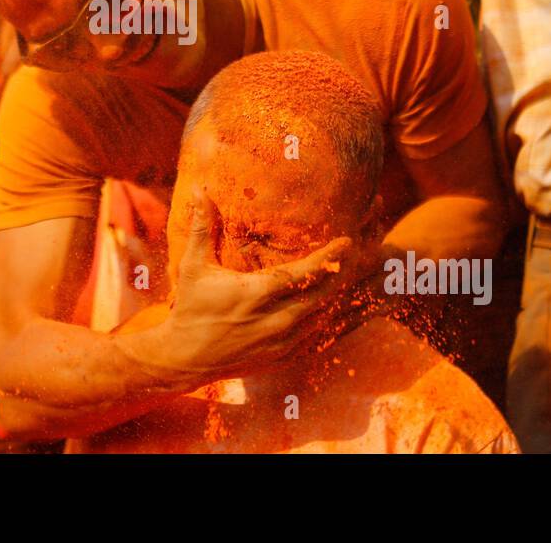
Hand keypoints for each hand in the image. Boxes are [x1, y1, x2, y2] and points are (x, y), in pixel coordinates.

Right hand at [127, 190, 368, 385]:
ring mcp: (282, 343)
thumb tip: (200, 190)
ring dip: (343, 296)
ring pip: (326, 317)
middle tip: (365, 252)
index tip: (346, 241)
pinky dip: (333, 320)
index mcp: (254, 295)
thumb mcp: (193, 267)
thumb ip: (202, 228)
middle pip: (323, 295)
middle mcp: (274, 321)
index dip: (327, 257)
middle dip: (346, 273)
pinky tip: (343, 305)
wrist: (184, 360)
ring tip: (363, 275)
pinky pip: (319, 337)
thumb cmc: (189, 308)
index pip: (301, 274)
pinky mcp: (284, 357)